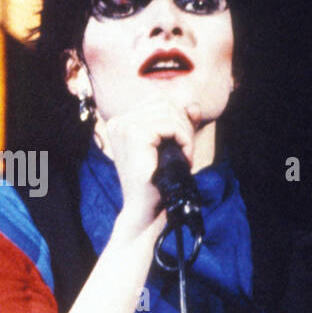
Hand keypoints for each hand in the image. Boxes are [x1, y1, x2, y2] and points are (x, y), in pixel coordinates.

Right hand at [98, 99, 200, 238]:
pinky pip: (170, 125)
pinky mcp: (134, 134)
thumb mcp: (170, 146)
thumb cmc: (156, 181)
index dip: (178, 119)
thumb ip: (180, 124)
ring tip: (185, 156)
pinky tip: (184, 157)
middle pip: (164, 104)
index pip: (158, 102)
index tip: (183, 144)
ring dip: (185, 134)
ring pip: (169, 112)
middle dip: (183, 126)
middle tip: (187, 152)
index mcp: (121, 123)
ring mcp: (123, 127)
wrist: (144, 210)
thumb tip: (193, 105)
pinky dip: (184, 139)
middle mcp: (118, 122)